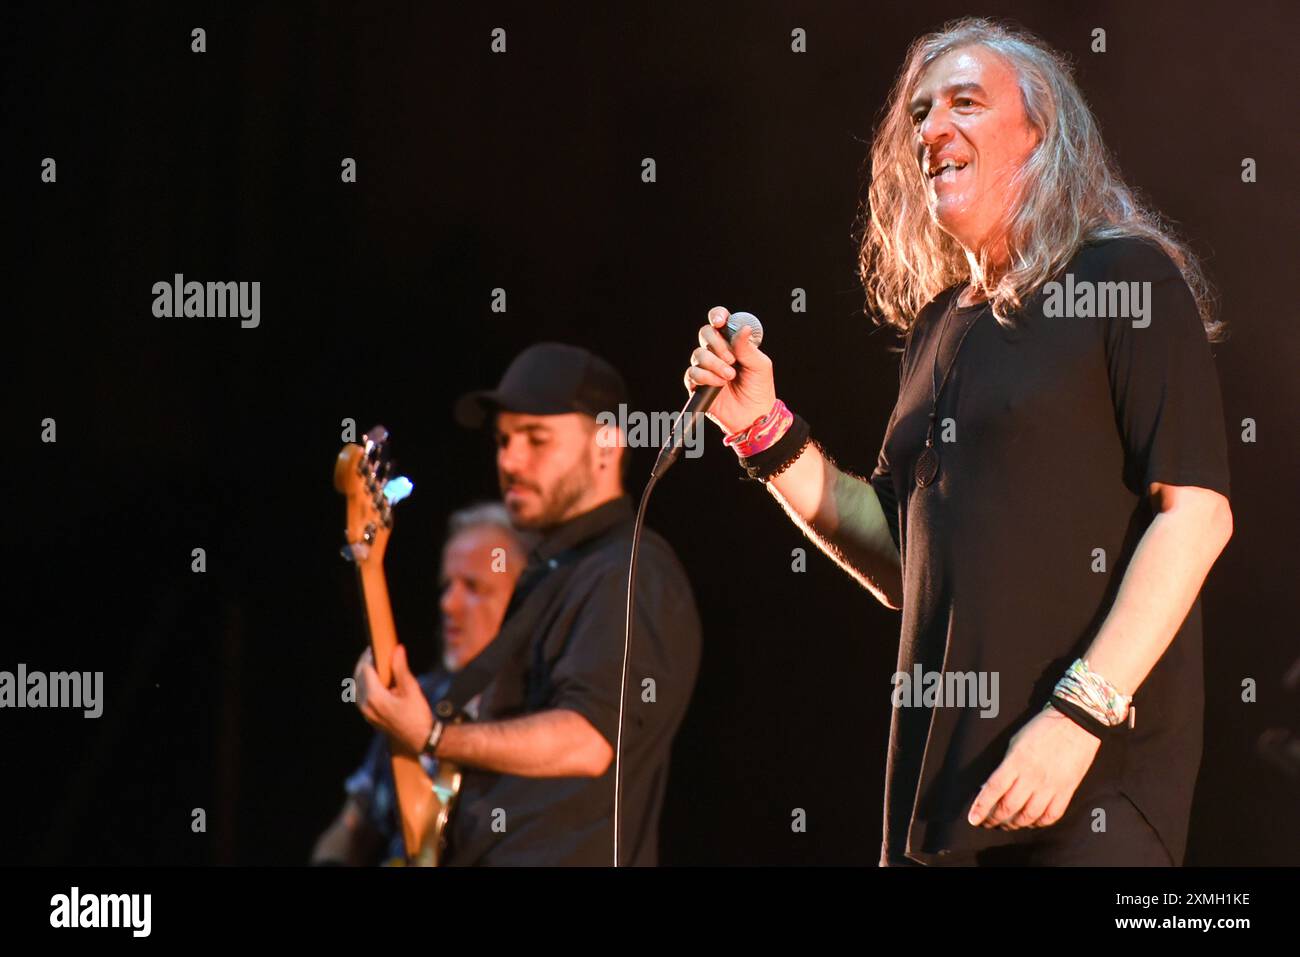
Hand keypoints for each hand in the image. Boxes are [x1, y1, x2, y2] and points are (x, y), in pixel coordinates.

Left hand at [353, 644, 432, 756]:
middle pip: (358, 679)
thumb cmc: (418, 715)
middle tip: (372, 654)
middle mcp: (366, 706)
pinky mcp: (370, 718)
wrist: (420, 740)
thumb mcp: (411, 689)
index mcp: (374, 697)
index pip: (365, 670)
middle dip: (363, 665)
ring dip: (362, 676)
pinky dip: (364, 687)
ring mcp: (367, 714)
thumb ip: (401, 668)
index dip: (369, 657)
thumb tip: (397, 649)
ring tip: (373, 666)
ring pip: (357, 690)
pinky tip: (375, 683)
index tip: (374, 648)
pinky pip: (360, 699)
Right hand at [683, 306, 776, 433]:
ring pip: (698, 354)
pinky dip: (706, 376)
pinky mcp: (697, 385)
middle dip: (716, 343)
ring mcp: (706, 368)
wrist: (754, 415)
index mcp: (732, 342)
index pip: (719, 321)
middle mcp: (717, 352)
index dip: (717, 316)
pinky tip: (719, 384)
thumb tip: (742, 328)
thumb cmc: (759, 388)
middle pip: (705, 333)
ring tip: (729, 376)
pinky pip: (692, 373)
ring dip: (715, 364)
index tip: (720, 321)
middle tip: (732, 359)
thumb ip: (747, 347)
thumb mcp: (760, 365)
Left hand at [967, 706, 1100, 830]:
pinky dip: (1039, 823)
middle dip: (995, 819)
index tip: (973, 819)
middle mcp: (1032, 776)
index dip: (981, 807)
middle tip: (988, 823)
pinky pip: (1052, 815)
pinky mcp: (1067, 791)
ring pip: (1029, 816)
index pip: (993, 789)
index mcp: (1016, 761)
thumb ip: (1004, 766)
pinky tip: (1031, 822)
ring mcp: (1051, 785)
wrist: (1075, 724)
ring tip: (1007, 824)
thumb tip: (990, 788)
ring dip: (1015, 824)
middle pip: (1009, 807)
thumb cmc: (1040, 730)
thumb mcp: (1015, 743)